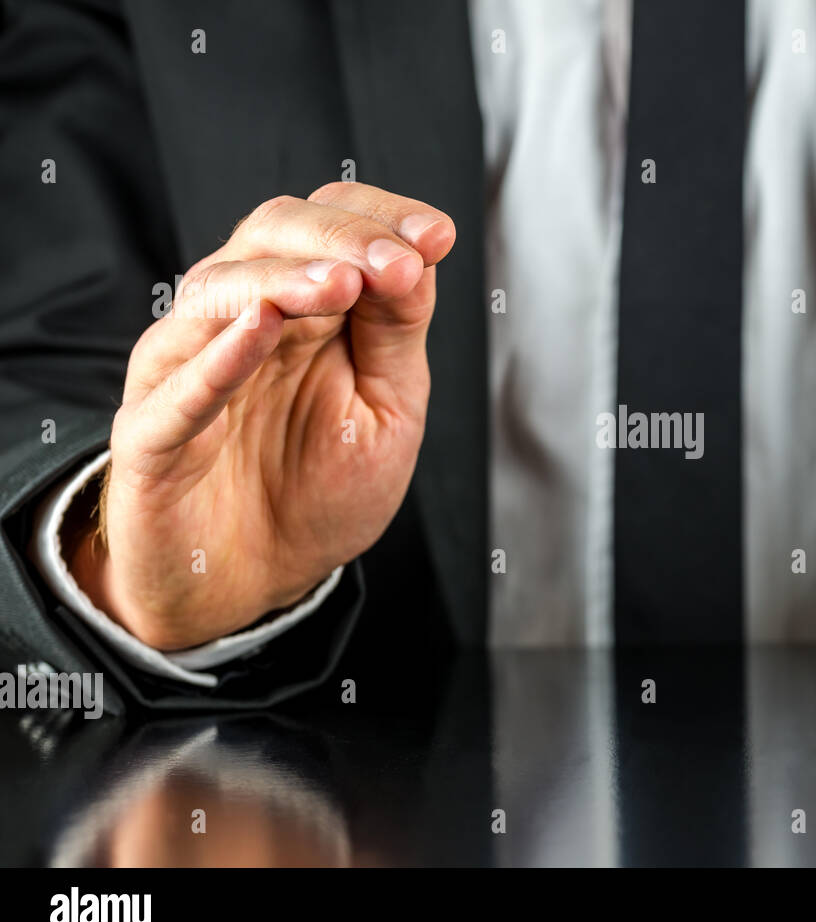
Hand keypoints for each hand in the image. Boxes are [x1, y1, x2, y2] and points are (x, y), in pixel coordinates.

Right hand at [71, 182, 454, 648]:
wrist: (258, 580)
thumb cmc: (319, 488)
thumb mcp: (387, 406)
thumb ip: (397, 331)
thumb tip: (420, 251)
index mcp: (300, 306)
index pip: (326, 223)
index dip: (379, 218)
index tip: (437, 234)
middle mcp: (237, 321)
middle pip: (271, 236)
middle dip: (340, 239)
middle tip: (398, 262)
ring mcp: (185, 371)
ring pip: (218, 294)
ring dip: (285, 280)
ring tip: (344, 283)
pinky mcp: (151, 435)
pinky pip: (177, 389)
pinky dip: (218, 355)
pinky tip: (261, 325)